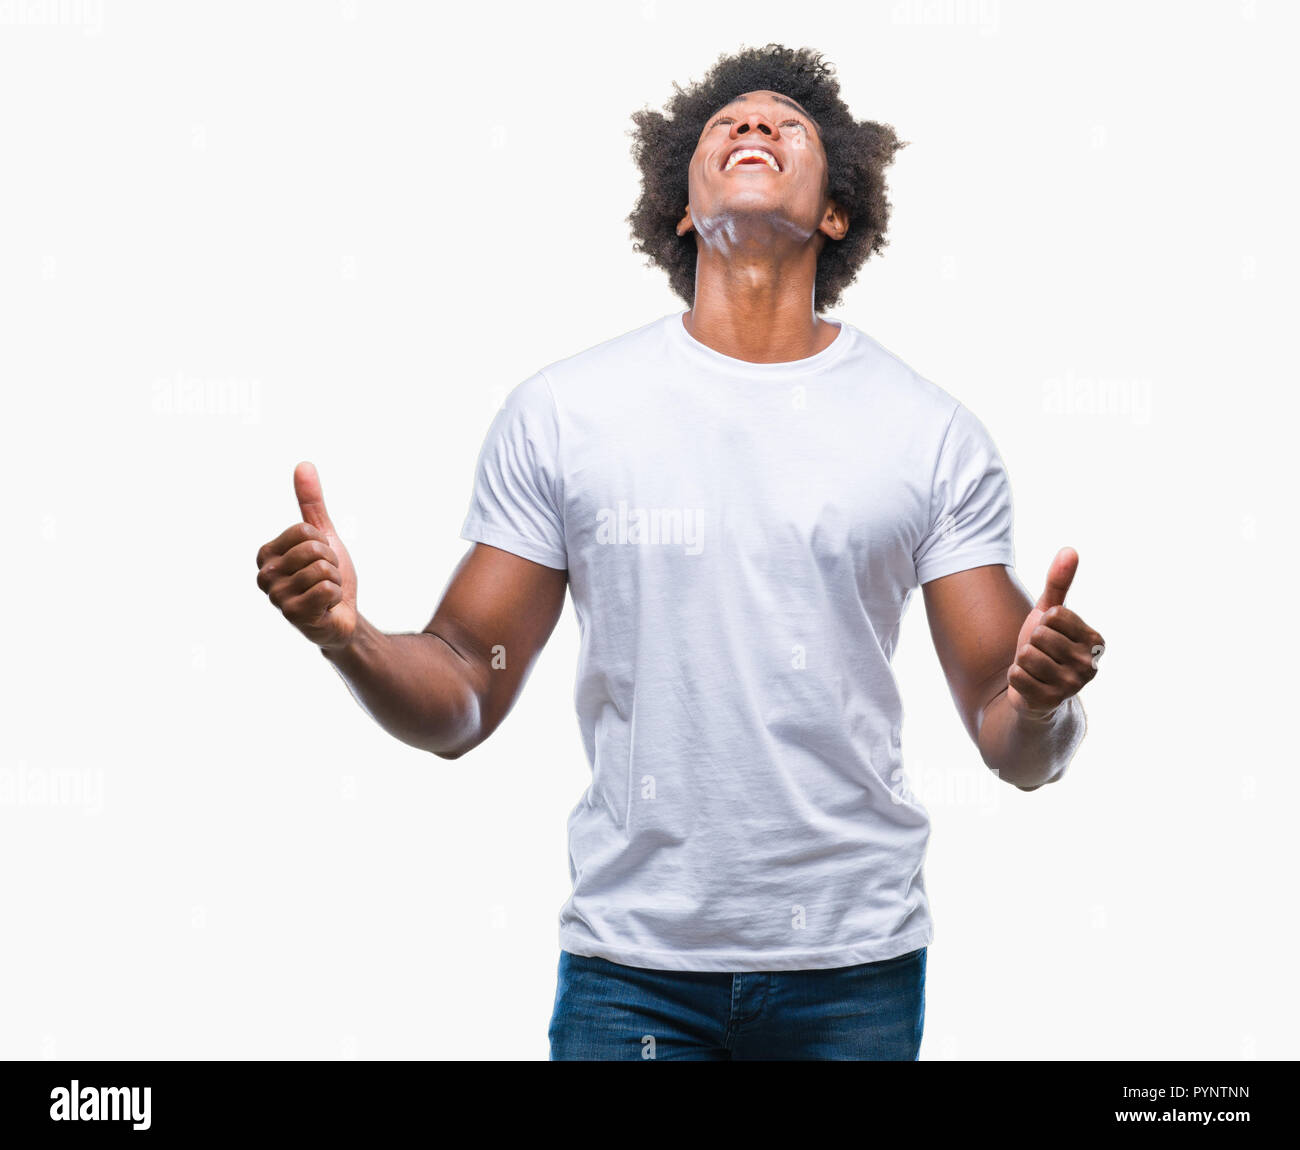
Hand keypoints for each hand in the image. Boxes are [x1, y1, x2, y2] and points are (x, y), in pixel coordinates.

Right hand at [255, 461, 358, 648]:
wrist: (342, 615)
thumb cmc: (328, 576)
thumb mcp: (323, 535)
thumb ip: (310, 503)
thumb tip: (304, 465)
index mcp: (266, 554)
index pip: (305, 531)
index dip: (323, 544)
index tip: (320, 559)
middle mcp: (265, 575)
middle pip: (314, 549)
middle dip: (331, 563)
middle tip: (325, 578)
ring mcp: (276, 598)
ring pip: (322, 569)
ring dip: (334, 581)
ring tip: (325, 593)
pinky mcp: (293, 616)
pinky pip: (326, 589)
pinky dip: (335, 597)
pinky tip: (326, 607)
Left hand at [1006, 547, 1104, 720]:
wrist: (1034, 691)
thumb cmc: (1044, 647)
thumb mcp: (1049, 614)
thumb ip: (1059, 583)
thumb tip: (1070, 550)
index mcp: (1094, 641)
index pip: (1054, 616)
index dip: (1042, 623)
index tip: (1049, 637)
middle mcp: (1089, 665)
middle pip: (1039, 635)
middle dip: (1031, 643)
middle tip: (1040, 655)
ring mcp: (1072, 686)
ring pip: (1027, 655)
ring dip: (1023, 661)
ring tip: (1035, 669)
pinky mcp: (1050, 702)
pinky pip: (1017, 676)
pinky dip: (1016, 677)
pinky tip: (1029, 684)